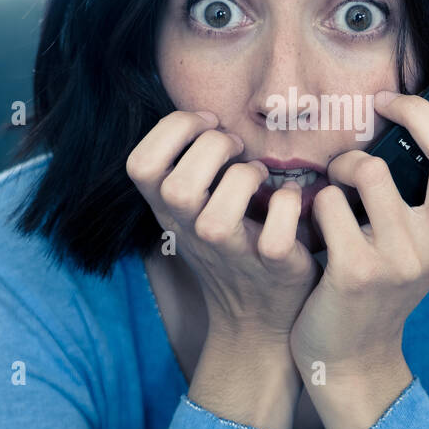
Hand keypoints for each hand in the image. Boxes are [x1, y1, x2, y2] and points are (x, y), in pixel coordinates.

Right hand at [126, 108, 319, 345]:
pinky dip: (289, 205)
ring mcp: (230, 254)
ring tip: (260, 176)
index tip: (207, 123)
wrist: (260, 315)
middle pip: (176, 186)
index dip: (172, 131)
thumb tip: (207, 114)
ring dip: (246, 178)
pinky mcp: (272, 267)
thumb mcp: (196, 205)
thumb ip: (191, 163)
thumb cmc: (232, 241)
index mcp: (168, 210)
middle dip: (212, 148)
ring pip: (217, 215)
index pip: (139, 164)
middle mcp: (191, 232)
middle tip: (236, 149)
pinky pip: (276, 236)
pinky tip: (290, 199)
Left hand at [291, 58, 428, 375]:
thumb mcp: (416, 241)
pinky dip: (312, 203)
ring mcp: (405, 261)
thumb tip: (412, 123)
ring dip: (341, 166)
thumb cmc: (374, 284)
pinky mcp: (359, 272)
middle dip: (414, 113)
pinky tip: (312, 226)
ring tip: (333, 185)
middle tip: (385, 102)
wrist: (346, 358)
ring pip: (371, 170)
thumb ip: (424, 195)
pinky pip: (328, 202)